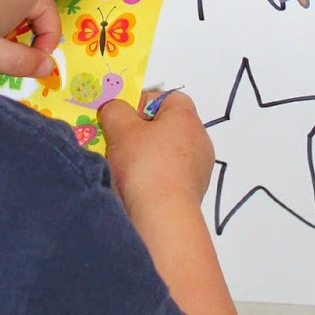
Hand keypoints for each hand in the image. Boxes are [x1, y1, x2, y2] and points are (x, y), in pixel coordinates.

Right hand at [97, 90, 214, 214]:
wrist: (163, 216)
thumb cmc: (144, 164)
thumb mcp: (121, 128)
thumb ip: (115, 110)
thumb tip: (115, 109)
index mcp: (186, 117)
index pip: (166, 97)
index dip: (142, 103)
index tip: (123, 120)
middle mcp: (199, 139)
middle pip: (166, 126)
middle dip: (141, 132)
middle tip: (119, 143)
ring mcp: (199, 168)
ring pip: (167, 152)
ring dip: (147, 157)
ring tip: (124, 169)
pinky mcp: (194, 192)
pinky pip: (171, 175)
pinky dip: (155, 177)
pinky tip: (138, 188)